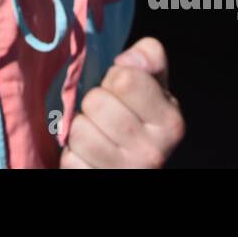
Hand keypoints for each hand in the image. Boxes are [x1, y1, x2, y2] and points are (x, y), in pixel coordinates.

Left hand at [61, 37, 183, 168]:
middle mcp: (152, 151)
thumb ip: (149, 56)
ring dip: (81, 127)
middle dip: (94, 102)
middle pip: (96, 102)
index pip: (124, 79)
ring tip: (97, 132)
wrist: (133, 166)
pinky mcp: (95, 180)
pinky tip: (88, 154)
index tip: (119, 90)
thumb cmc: (140, 118)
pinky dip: (73, 153)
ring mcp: (124, 171)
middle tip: (105, 113)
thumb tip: (126, 60)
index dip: (114, 78)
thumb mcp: (155, 84)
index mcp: (169, 122)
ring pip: (78, 129)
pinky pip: (68, 157)